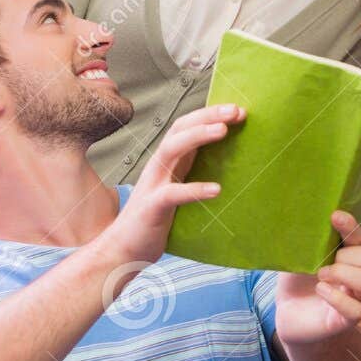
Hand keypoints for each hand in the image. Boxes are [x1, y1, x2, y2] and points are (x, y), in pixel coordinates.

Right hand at [96, 103, 241, 271]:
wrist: (122, 250)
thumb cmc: (154, 220)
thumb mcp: (175, 188)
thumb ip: (189, 171)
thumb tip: (225, 161)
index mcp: (166, 161)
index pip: (186, 126)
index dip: (209, 114)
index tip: (237, 110)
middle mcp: (158, 166)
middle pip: (180, 129)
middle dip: (207, 116)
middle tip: (236, 110)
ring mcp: (153, 185)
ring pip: (173, 149)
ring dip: (198, 136)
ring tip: (223, 131)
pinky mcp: (152, 207)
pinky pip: (173, 194)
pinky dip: (194, 189)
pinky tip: (216, 190)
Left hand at [275, 211, 360, 345]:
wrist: (287, 312)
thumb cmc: (298, 281)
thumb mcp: (301, 255)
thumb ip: (309, 239)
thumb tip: (308, 216)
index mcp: (352, 256)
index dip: (351, 226)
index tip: (334, 217)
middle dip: (349, 257)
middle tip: (324, 264)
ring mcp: (358, 299)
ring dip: (343, 275)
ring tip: (322, 277)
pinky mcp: (348, 320)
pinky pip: (356, 309)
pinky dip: (336, 297)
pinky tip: (321, 291)